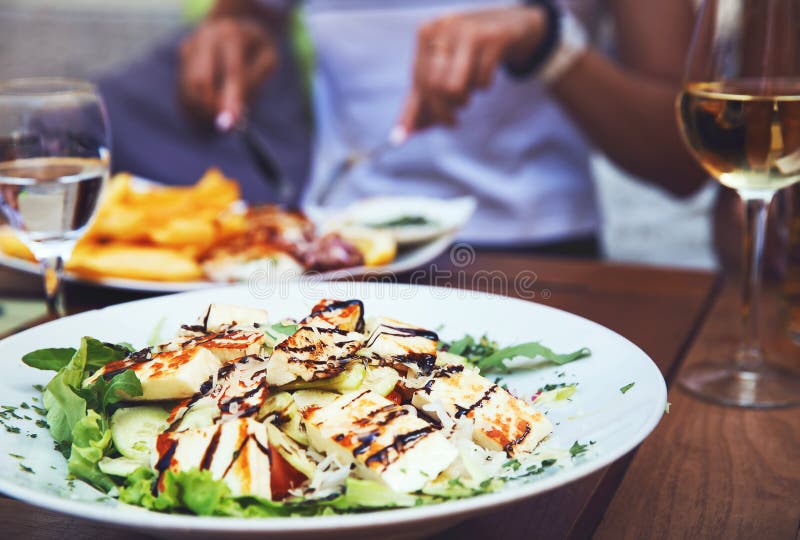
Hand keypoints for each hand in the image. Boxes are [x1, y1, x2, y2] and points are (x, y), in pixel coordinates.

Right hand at [178, 17, 276, 129]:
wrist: (237, 23)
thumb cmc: (257, 47)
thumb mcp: (268, 60)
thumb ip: (254, 85)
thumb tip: (236, 116)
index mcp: (231, 35)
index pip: (230, 72)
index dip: (230, 101)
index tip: (230, 125)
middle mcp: (205, 37)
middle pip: (199, 81)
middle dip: (209, 110)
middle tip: (223, 129)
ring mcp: (190, 45)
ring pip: (187, 89)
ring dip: (201, 111)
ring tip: (220, 121)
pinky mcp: (182, 56)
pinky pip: (182, 89)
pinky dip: (193, 107)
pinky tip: (208, 114)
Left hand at [398, 6, 545, 133]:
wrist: (508, 25)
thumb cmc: (467, 52)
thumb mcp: (440, 70)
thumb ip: (419, 102)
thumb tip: (402, 134)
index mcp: (426, 34)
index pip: (419, 83)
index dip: (423, 111)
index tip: (423, 131)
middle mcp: (445, 29)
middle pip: (436, 88)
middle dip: (443, 113)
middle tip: (452, 122)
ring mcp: (469, 33)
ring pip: (456, 88)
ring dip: (463, 100)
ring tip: (467, 92)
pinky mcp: (493, 40)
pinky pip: (482, 81)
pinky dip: (483, 87)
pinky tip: (484, 75)